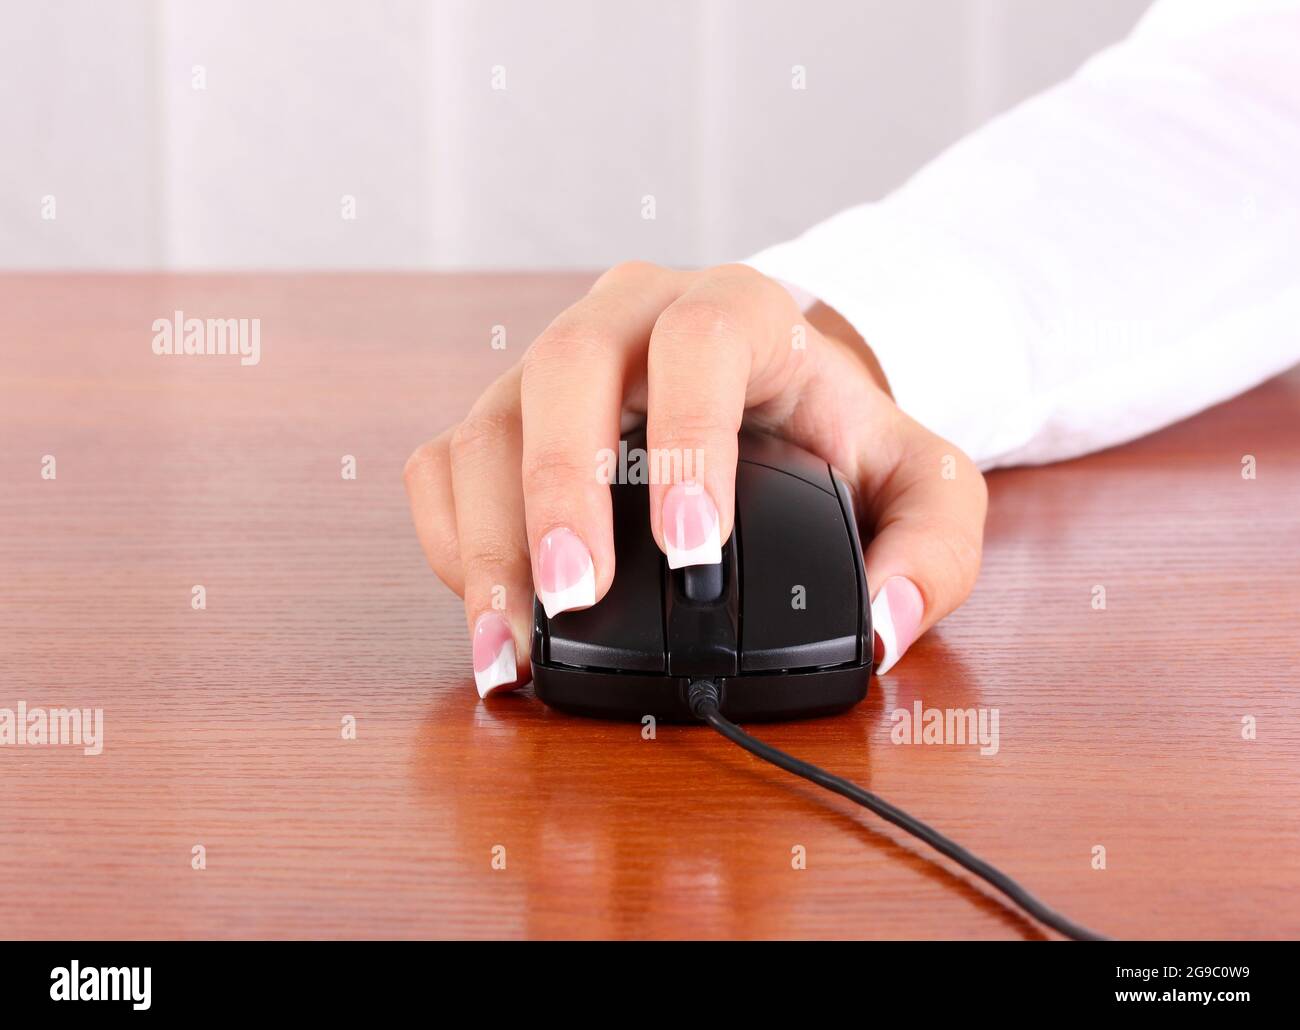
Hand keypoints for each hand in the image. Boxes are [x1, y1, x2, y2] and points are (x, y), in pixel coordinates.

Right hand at [403, 262, 986, 695]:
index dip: (687, 440)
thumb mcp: (919, 481)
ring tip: (511, 645)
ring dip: (489, 539)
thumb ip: (934, 548)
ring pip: (487, 424)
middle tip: (574, 601)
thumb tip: (885, 625)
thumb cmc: (837, 435)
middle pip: (562, 367)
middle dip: (558, 489)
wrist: (775, 396)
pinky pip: (447, 463)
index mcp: (738, 311)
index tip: (692, 553)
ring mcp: (553, 365)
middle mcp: (628, 320)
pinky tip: (489, 610)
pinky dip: (452, 540)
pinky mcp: (507, 417)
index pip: (699, 341)